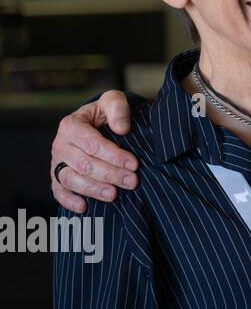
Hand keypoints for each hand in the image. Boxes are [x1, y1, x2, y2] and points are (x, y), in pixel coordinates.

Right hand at [50, 91, 137, 212]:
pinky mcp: (57, 176)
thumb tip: (122, 128)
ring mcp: (57, 162)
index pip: (92, 144)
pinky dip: (69, 201)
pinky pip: (58, 191)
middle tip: (132, 182)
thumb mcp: (113, 101)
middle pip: (84, 164)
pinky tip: (84, 207)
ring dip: (93, 189)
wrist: (93, 123)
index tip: (134, 164)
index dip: (114, 156)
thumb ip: (118, 108)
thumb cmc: (104, 113)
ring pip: (71, 179)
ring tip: (114, 195)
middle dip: (110, 174)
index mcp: (71, 126)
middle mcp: (60, 145)